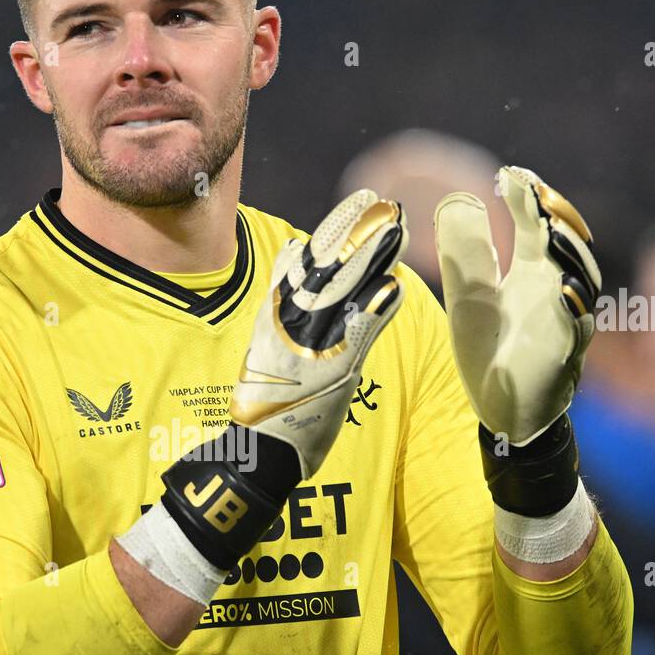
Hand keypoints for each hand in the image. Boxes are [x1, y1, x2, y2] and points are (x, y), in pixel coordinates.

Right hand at [160, 188, 406, 570]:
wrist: (257, 453)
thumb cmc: (265, 409)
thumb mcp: (264, 350)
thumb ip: (280, 308)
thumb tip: (290, 262)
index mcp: (277, 318)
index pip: (308, 263)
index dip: (336, 231)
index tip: (359, 202)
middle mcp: (292, 326)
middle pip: (328, 268)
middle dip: (356, 233)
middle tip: (384, 203)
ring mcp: (311, 346)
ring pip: (344, 292)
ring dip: (373, 260)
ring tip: (398, 229)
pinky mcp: (331, 373)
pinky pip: (358, 336)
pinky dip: (377, 312)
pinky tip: (396, 288)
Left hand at [434, 165, 600, 445]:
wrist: (503, 407)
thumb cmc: (491, 347)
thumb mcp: (468, 296)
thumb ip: (465, 254)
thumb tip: (456, 199)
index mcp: (531, 270)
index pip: (536, 224)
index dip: (528, 199)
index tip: (510, 174)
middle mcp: (555, 288)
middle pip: (566, 245)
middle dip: (555, 218)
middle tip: (536, 193)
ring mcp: (565, 319)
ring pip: (580, 280)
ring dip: (568, 253)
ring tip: (550, 229)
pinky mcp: (565, 354)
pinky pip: (577, 328)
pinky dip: (573, 309)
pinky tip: (563, 289)